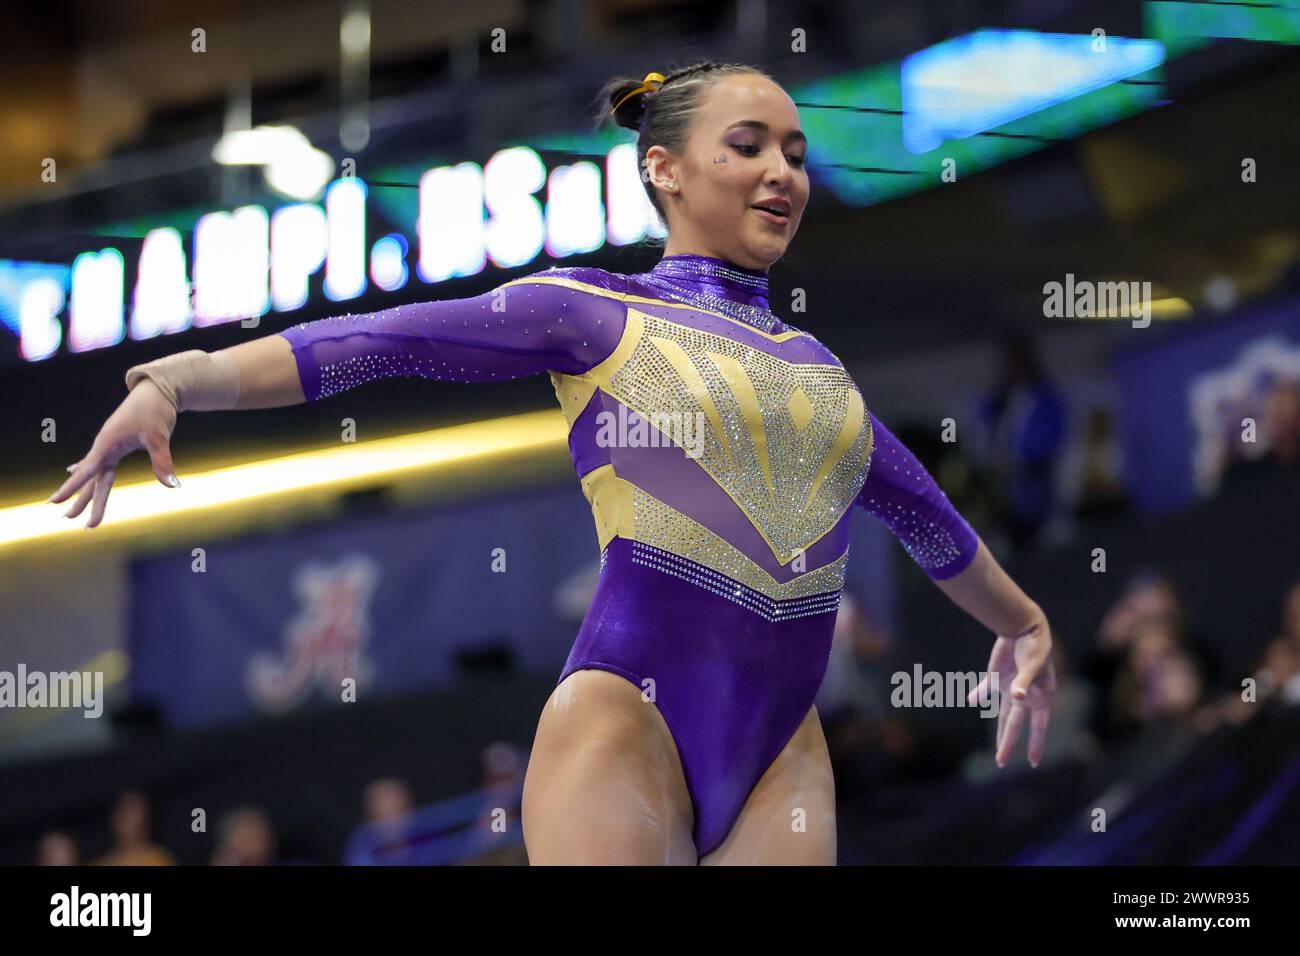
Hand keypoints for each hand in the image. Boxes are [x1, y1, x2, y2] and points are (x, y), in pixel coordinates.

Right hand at [46, 379, 180, 528]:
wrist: (156, 391)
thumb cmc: (155, 410)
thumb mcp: (159, 436)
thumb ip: (162, 461)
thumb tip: (172, 485)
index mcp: (108, 443)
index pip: (87, 470)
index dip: (71, 487)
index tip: (55, 501)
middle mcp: (104, 446)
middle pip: (91, 479)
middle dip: (82, 500)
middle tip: (69, 520)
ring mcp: (109, 445)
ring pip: (96, 475)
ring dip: (87, 493)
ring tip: (72, 512)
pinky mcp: (116, 444)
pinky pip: (100, 463)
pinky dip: (89, 472)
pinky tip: (71, 472)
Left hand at [967, 621, 1055, 767]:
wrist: (1022, 626)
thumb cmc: (1034, 646)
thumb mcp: (1033, 665)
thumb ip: (1025, 683)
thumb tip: (1019, 698)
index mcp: (1041, 696)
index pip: (1038, 726)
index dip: (1036, 744)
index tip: (1034, 762)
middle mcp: (1026, 695)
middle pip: (1015, 725)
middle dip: (1009, 744)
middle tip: (1001, 763)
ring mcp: (1010, 687)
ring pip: (1002, 715)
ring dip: (998, 730)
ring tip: (997, 750)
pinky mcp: (997, 677)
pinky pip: (986, 689)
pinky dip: (978, 695)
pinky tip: (971, 701)